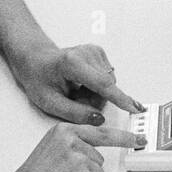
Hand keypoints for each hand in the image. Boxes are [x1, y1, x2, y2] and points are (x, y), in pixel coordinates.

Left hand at [15, 43, 144, 124]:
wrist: (36, 59)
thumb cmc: (39, 77)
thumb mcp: (49, 102)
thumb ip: (75, 113)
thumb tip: (98, 119)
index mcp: (72, 63)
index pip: (102, 84)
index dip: (120, 98)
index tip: (134, 107)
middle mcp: (87, 53)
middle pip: (107, 87)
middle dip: (95, 101)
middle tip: (75, 101)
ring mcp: (95, 51)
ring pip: (109, 84)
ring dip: (95, 95)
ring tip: (76, 92)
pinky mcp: (100, 54)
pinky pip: (107, 79)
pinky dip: (96, 87)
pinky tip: (82, 85)